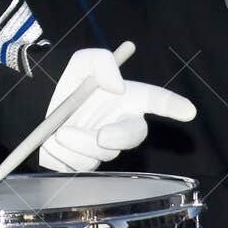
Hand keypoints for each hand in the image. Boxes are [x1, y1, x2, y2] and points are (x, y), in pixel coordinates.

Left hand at [37, 47, 194, 173]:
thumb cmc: (68, 81)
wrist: (39, 107)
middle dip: (119, 137)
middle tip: (99, 135)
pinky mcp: (87, 165)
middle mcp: (121, 124)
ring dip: (77, 142)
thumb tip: (117, 86)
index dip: (173, 105)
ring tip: (59, 131)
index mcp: (128, 98)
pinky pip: (81, 166)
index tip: (188, 111)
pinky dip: (64, 155)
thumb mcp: (82, 61)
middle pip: (134, 135)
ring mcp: (106, 148)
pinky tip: (56, 142)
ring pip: (102, 153)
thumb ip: (102, 62)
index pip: (156, 99)